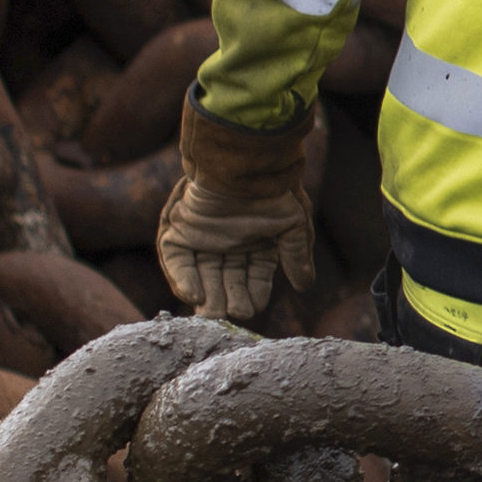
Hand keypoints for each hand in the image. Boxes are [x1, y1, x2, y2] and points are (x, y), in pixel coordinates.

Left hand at [156, 171, 316, 320]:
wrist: (243, 164)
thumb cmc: (273, 190)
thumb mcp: (294, 224)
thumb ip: (296, 255)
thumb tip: (304, 286)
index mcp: (256, 240)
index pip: (254, 276)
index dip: (254, 293)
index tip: (253, 308)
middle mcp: (229, 241)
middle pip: (226, 279)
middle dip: (229, 300)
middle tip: (231, 317)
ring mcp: (203, 237)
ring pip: (202, 275)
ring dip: (206, 296)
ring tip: (211, 315)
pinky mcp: (180, 230)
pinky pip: (177, 260)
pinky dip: (183, 279)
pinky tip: (193, 296)